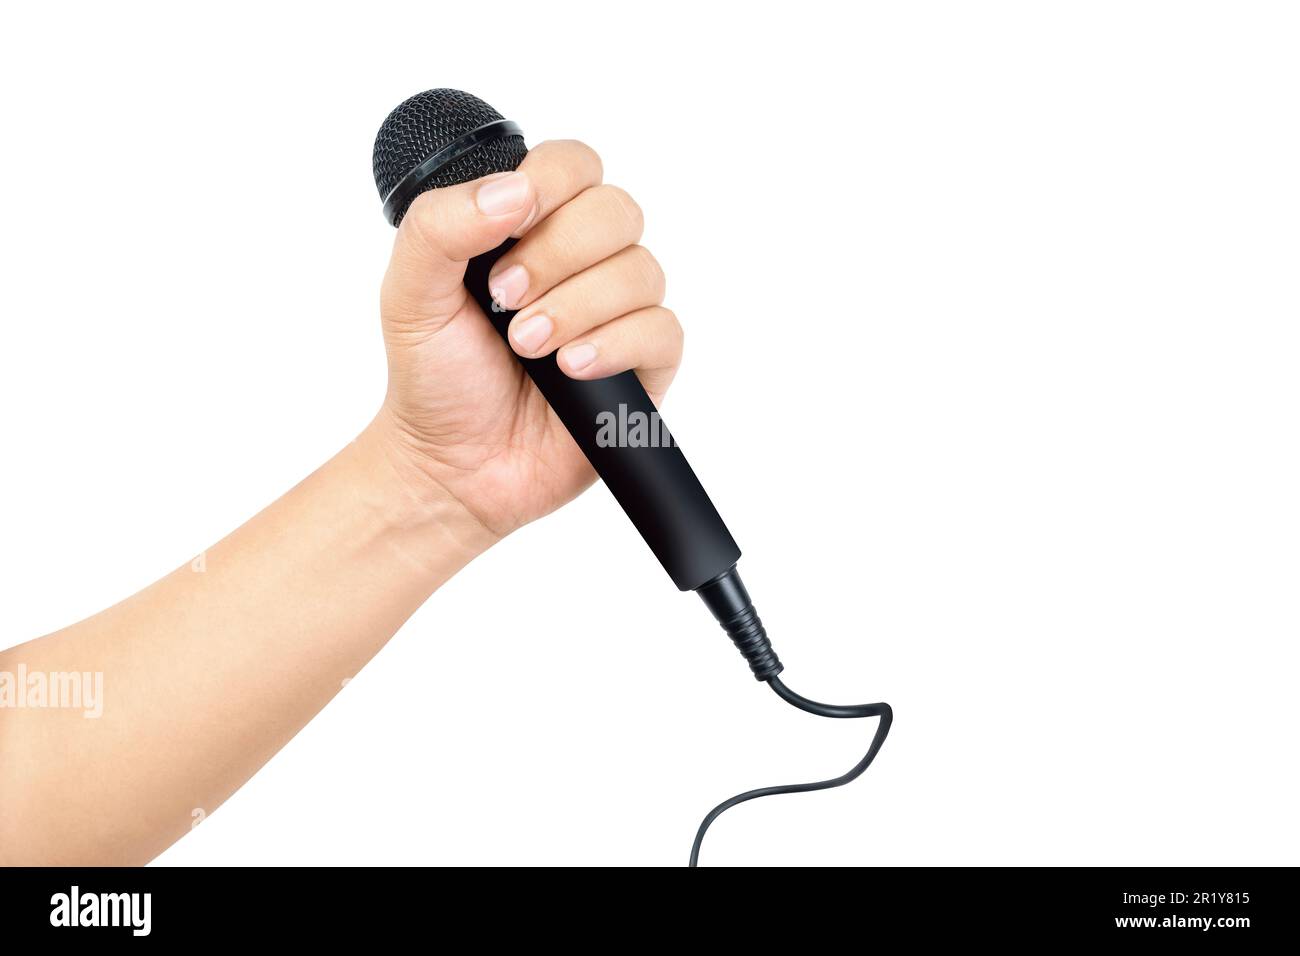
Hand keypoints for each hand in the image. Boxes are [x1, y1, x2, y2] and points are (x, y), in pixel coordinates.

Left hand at [368, 140, 681, 539]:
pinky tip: (572, 369)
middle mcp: (584, 261)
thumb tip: (513, 189)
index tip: (507, 226)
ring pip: (641, 269)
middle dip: (558, 254)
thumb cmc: (435, 376)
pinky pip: (662, 330)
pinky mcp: (645, 367)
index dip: (550, 182)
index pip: (573, 165)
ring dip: (578, 306)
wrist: (452, 467)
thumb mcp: (410, 292)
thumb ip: (441, 226)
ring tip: (528, 347)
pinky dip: (616, 344)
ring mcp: (618, 313)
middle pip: (615, 210)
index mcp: (531, 227)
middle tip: (505, 300)